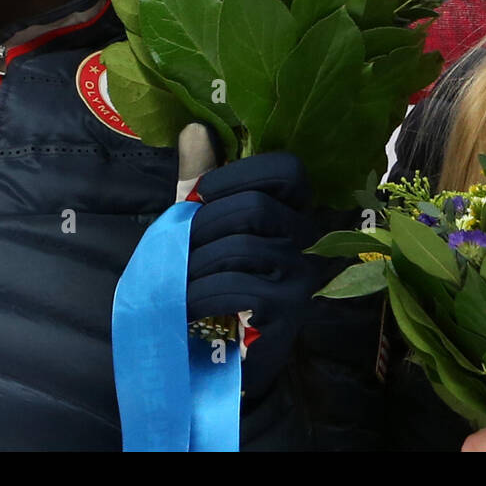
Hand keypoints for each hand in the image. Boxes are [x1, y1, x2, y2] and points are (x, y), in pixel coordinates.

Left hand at [178, 126, 321, 398]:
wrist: (212, 359)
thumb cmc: (208, 282)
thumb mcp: (200, 227)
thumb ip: (199, 180)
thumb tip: (194, 127)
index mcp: (289, 211)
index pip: (288, 168)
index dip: (242, 173)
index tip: (202, 195)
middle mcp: (306, 239)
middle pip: (255, 206)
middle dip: (203, 226)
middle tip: (180, 250)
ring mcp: (302, 278)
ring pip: (241, 248)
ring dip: (195, 266)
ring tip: (179, 283)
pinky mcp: (289, 314)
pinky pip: (239, 288)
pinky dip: (201, 295)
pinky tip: (189, 308)